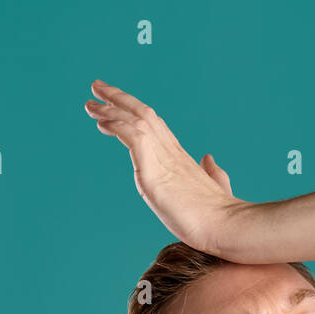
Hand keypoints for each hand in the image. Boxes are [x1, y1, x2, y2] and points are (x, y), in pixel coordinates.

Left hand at [84, 79, 239, 252]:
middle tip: (96, 87)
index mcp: (181, 157)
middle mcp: (172, 151)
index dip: (134, 111)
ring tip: (90, 104)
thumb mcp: (216, 189)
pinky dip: (116, 125)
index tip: (114, 103)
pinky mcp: (155, 169)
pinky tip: (101, 123)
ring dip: (110, 109)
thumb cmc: (220, 216)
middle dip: (119, 99)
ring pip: (135, 119)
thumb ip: (212, 173)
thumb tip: (208, 159)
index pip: (155, 125)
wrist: (225, 226)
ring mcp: (164, 157)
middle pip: (144, 113)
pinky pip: (133, 135)